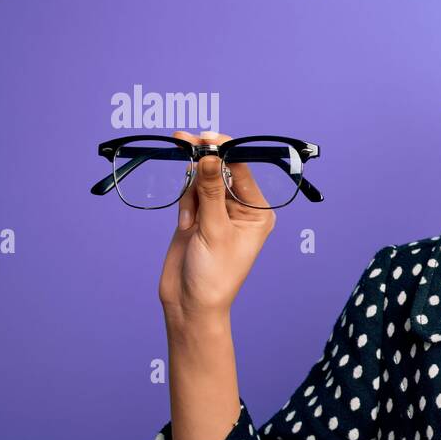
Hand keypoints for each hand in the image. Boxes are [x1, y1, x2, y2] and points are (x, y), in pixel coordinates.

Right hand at [158, 130, 275, 324]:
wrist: (190, 303)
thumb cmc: (213, 274)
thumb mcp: (213, 229)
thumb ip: (210, 191)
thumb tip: (211, 156)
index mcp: (258, 212)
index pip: (242, 170)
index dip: (224, 150)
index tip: (205, 136)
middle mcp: (242, 209)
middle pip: (220, 170)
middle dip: (203, 166)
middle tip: (182, 140)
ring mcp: (218, 212)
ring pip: (201, 181)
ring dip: (191, 194)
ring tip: (189, 223)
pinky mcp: (198, 215)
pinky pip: (189, 194)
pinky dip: (184, 204)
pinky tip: (185, 225)